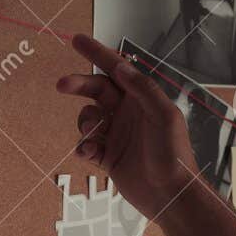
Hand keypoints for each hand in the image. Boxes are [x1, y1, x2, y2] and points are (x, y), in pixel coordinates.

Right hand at [56, 34, 197, 220]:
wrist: (170, 195)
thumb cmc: (174, 154)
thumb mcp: (163, 115)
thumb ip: (142, 89)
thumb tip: (121, 66)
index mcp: (142, 99)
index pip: (117, 69)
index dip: (98, 53)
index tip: (77, 40)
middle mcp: (128, 113)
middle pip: (96, 89)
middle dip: (79, 85)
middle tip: (62, 84)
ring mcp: (117, 134)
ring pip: (88, 117)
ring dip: (84, 121)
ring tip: (91, 133)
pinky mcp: (108, 156)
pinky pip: (87, 144)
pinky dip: (83, 146)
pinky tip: (88, 153)